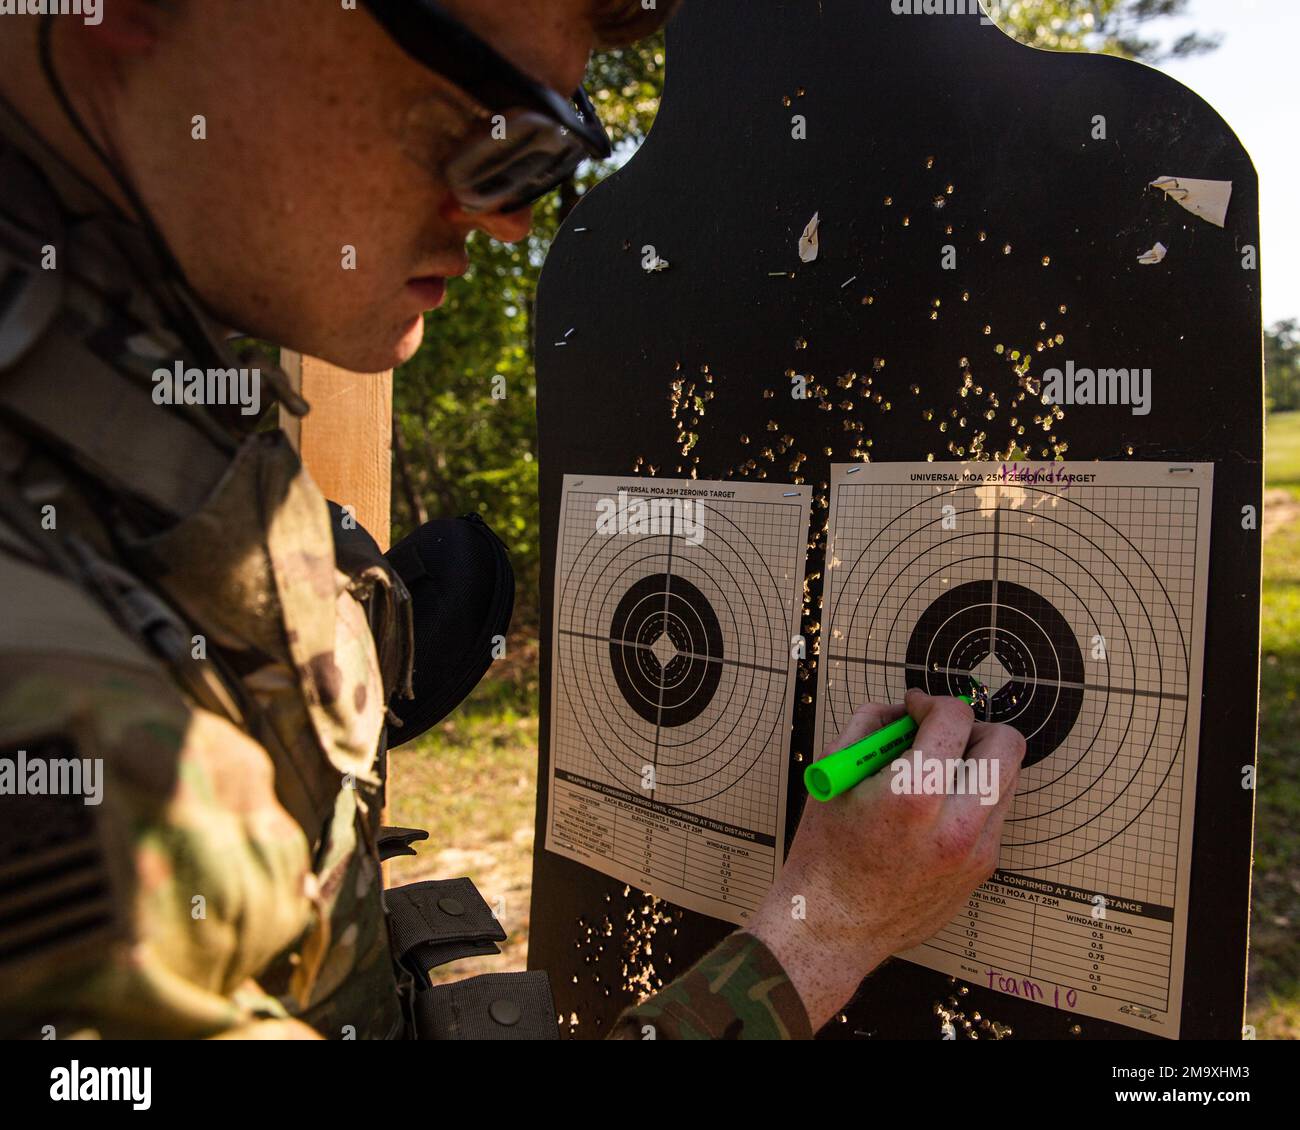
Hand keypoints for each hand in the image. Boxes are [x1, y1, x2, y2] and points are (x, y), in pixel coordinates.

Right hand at [748, 689, 1026, 1031]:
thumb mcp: (833, 775)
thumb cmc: (826, 855)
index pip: (955, 719)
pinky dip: (972, 799)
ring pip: (1008, 779)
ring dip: (976, 764)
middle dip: (975, 728)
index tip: (916, 708)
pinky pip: (995, 814)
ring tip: (935, 776)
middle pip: (1007, 745)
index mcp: (913, 796)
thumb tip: (901, 711)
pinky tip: (935, 811)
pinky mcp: (982, 869)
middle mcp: (956, 826)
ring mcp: (976, 852)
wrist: (833, 927)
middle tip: (943, 736)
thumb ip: (870, 726)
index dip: (932, 701)